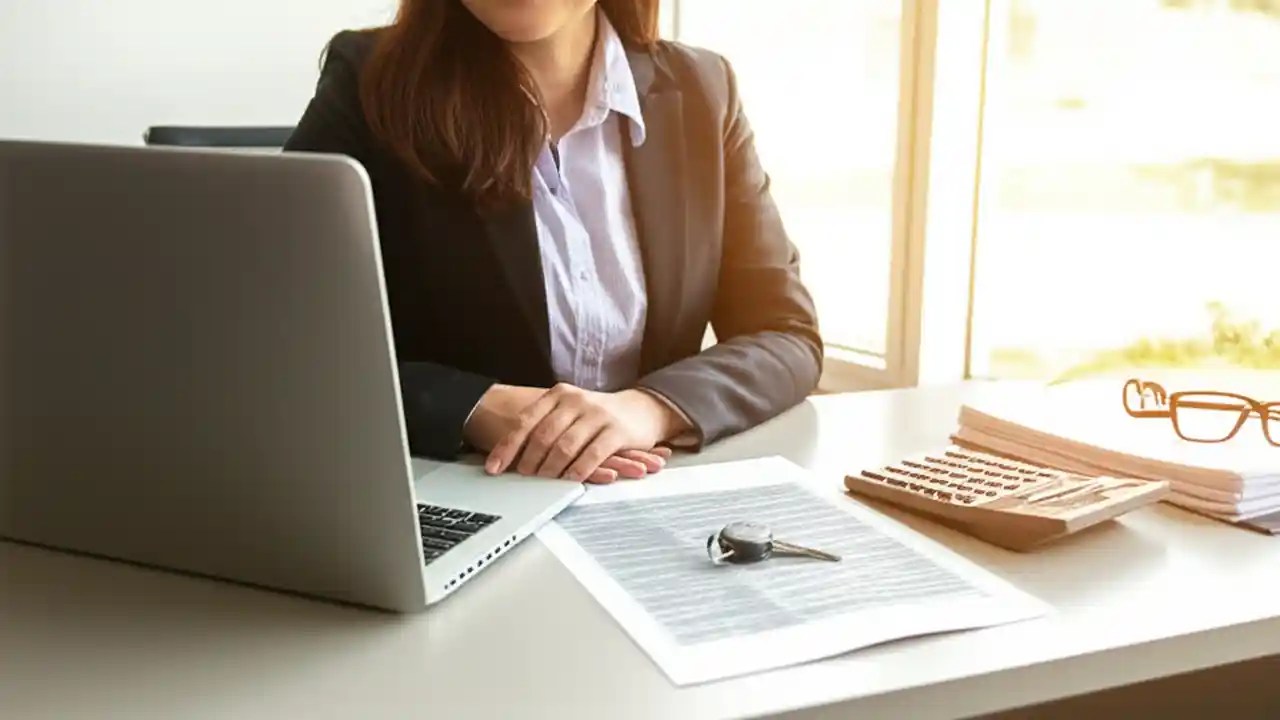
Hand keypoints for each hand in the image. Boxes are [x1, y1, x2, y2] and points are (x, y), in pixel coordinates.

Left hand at [485, 384, 690, 482]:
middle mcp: (575, 401)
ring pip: (565, 446)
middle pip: (543, 435)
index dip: (507, 446)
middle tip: (522, 479)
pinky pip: (592, 454)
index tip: (494, 467)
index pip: (525, 421)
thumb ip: (546, 426)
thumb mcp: (569, 413)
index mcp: (558, 395)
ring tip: (542, 483)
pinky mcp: (616, 430)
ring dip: (550, 469)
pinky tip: (569, 482)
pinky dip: (578, 471)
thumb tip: (513, 456)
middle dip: (528, 461)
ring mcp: (597, 414)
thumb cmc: (598, 416)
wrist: (642, 409)